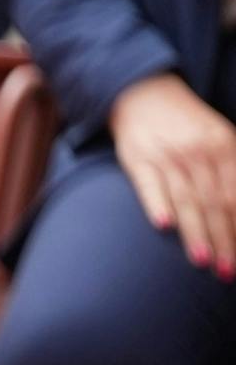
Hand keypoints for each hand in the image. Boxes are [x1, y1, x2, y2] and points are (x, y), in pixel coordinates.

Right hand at [111, 73, 235, 276]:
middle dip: (223, 239)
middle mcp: (199, 152)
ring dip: (195, 232)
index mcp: (224, 146)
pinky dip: (157, 205)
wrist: (143, 93)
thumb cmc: (185, 123)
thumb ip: (230, 171)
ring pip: (187, 200)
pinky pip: (149, 186)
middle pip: (215, 203)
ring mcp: (168, 157)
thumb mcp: (219, 138)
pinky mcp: (138, 160)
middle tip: (227, 271)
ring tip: (202, 260)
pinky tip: (163, 225)